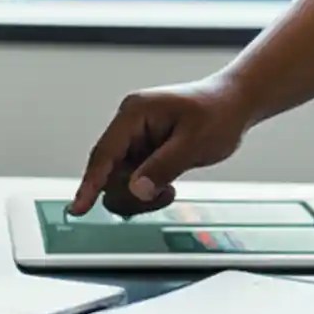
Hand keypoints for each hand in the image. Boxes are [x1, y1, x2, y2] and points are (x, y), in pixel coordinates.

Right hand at [69, 78, 253, 217]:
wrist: (235, 104)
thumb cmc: (218, 113)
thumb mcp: (195, 142)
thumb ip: (164, 166)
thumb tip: (137, 190)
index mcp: (135, 113)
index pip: (104, 154)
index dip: (90, 184)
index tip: (78, 209)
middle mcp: (129, 126)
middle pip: (109, 174)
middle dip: (133, 192)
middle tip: (165, 193)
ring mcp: (135, 140)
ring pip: (120, 182)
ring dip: (142, 194)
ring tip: (170, 188)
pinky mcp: (143, 152)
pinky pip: (133, 182)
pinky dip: (149, 191)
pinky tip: (168, 186)